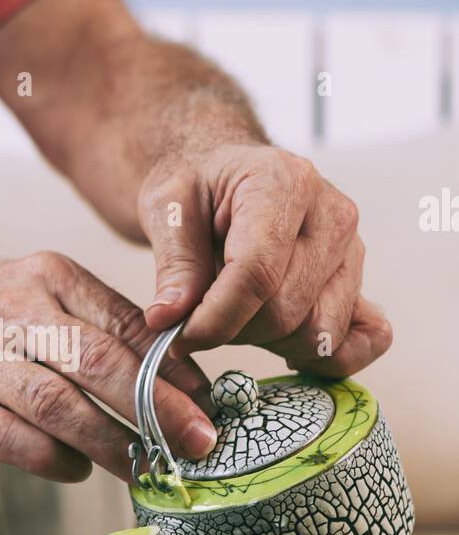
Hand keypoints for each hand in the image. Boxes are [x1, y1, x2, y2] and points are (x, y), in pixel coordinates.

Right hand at [0, 254, 217, 482]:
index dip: (175, 369)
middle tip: (196, 442)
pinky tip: (76, 469)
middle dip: (157, 409)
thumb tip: (180, 377)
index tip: (208, 402)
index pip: (128, 323)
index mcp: (50, 277)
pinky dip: (53, 459)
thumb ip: (102, 326)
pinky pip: (13, 439)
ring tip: (145, 467)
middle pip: (100, 362)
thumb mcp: (43, 295)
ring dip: (110, 443)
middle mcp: (15, 313)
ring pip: (59, 405)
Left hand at [138, 143, 391, 375]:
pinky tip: (283, 344)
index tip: (178, 337)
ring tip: (237, 314)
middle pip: (285, 310)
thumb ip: (173, 264)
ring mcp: (352, 252)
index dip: (215, 318)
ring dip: (268, 342)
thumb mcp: (168, 208)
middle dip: (233, 330)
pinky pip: (365, 339)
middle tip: (200, 319)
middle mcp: (332, 216)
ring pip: (316, 333)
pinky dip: (323, 356)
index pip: (256, 273)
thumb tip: (169, 319)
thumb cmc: (201, 187)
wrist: (229, 178)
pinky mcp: (359, 283)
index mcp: (284, 183)